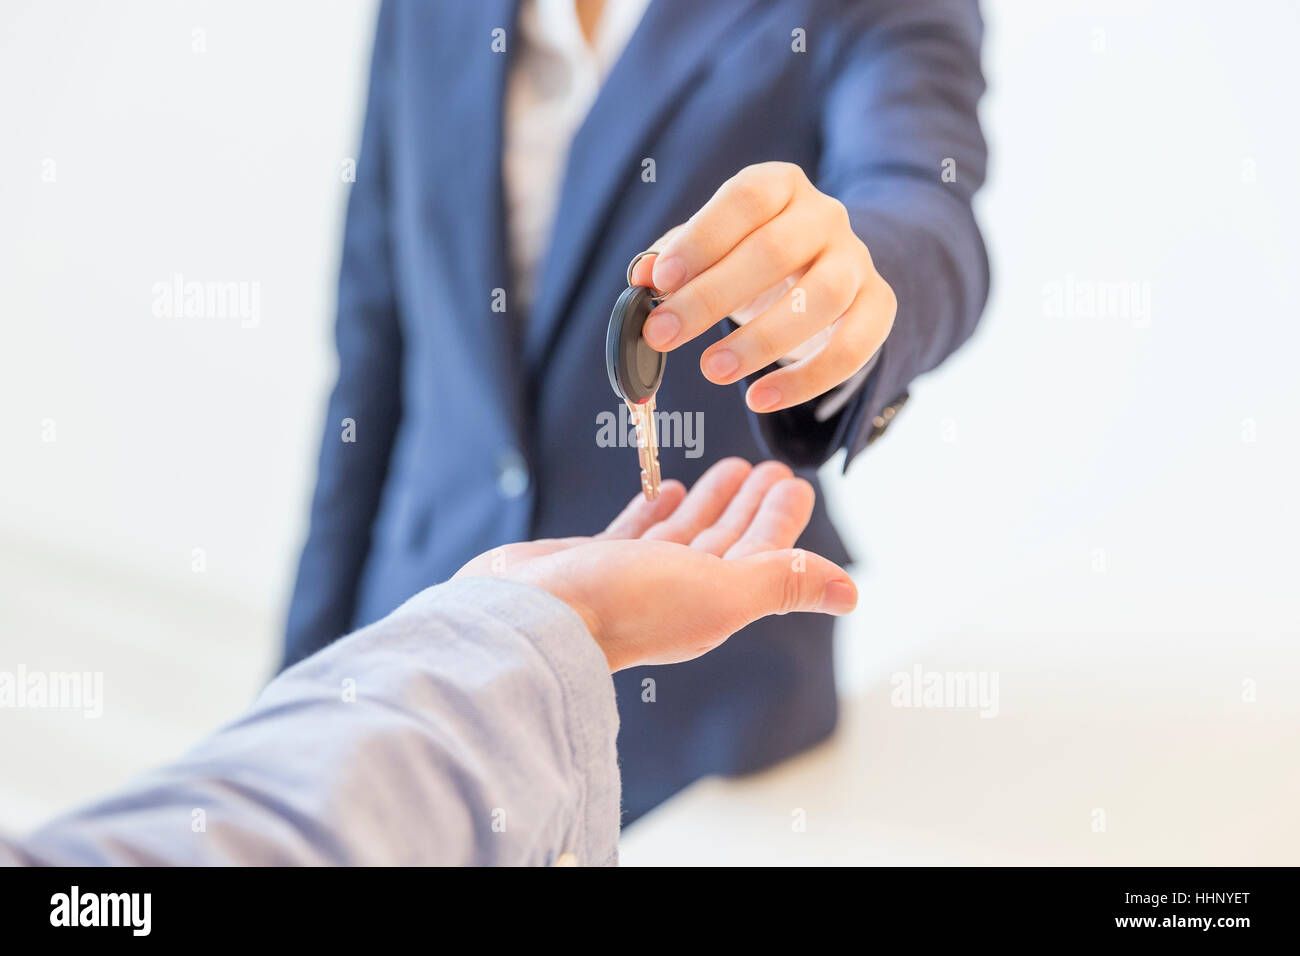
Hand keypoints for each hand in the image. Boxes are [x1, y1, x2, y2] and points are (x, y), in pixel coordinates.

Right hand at [454, 458, 856, 670]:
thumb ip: (781, 582)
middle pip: (727, 541)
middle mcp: (677, 593)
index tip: (795, 483)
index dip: (782, 519)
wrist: (527, 617)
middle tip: (768, 467)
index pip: (762, 554)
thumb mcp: (719, 590)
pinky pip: (636, 531)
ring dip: (708, 502)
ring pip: (684, 534)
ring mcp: (634, 579)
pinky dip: (655, 509)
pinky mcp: (594, 564)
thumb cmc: (621, 606)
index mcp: (714, 602)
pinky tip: (665, 487)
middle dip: (750, 505)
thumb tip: (851, 593)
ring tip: (726, 468)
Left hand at [630, 162, 895, 413]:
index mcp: (781, 186)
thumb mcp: (711, 251)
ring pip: (821, 298)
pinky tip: (760, 399)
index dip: (702, 239)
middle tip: (662, 335)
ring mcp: (857, 260)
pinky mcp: (878, 306)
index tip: (659, 281)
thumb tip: (640, 276)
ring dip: (760, 340)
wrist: (823, 278)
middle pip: (774, 251)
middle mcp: (825, 216)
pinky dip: (805, 379)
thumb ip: (674, 259)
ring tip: (711, 370)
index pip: (745, 200)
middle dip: (710, 297)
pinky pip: (852, 347)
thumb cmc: (751, 261)